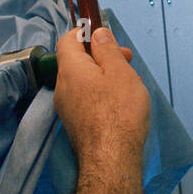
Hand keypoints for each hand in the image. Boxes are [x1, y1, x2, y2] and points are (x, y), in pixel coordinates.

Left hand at [53, 25, 151, 171]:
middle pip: (77, 61)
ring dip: (105, 75)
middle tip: (127, 59)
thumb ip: (107, 49)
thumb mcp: (119, 72)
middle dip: (102, 56)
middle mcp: (62, 87)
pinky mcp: (75, 123)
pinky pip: (86, 98)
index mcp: (70, 70)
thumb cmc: (118, 113)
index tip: (106, 36)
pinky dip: (102, 93)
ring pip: (84, 81)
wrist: (111, 160)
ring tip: (130, 83)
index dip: (85, 33)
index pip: (68, 40)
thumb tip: (97, 34)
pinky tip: (122, 103)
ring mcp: (67, 108)